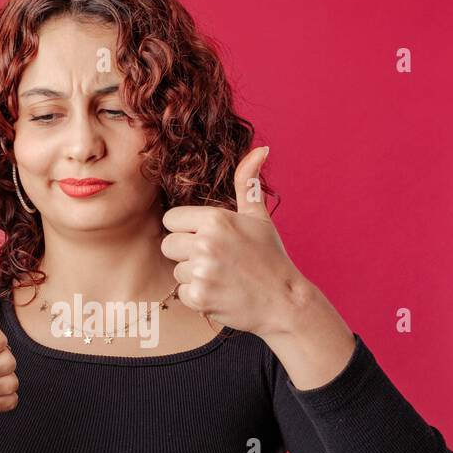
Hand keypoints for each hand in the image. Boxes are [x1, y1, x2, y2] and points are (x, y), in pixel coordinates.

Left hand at [160, 146, 309, 336]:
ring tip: (222, 277)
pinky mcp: (200, 297)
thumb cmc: (270, 258)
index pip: (171, 219)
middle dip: (186, 253)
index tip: (205, 238)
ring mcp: (202, 272)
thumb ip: (247, 183)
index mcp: (216, 219)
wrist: (284, 302)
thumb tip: (259, 150)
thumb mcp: (259, 218)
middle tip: (215, 260)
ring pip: (176, 271)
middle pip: (168, 245)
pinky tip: (220, 293)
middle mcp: (206, 243)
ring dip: (194, 276)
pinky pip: (182, 293)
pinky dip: (198, 297)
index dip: (185, 229)